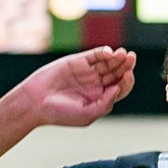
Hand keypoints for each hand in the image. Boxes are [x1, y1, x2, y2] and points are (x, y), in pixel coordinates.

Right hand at [15, 46, 136, 127]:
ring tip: (123, 54)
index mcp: (100, 98)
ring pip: (108, 62)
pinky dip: (103, 52)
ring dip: (117, 57)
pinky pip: (94, 55)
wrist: (36, 103)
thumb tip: (118, 88)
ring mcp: (87, 72)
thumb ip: (105, 103)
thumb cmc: (60, 113)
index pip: (120, 87)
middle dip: (126, 65)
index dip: (127, 81)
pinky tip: (109, 52)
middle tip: (131, 58)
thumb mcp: (87, 115)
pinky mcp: (78, 62)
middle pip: (117, 72)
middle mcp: (96, 84)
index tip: (126, 76)